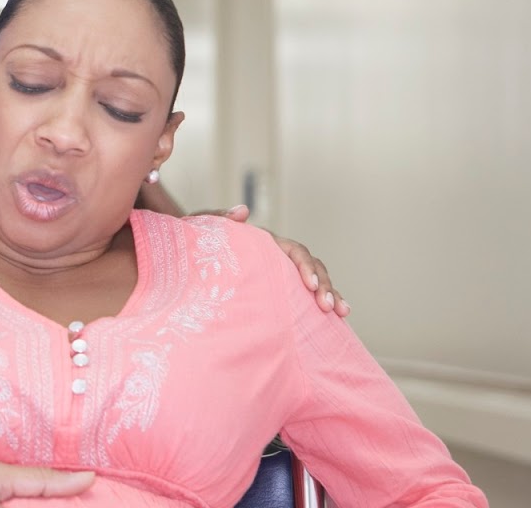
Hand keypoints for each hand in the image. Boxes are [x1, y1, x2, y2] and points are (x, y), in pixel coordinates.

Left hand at [196, 206, 348, 316]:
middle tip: (328, 307)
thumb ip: (219, 218)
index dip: (304, 266)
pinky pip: (306, 296)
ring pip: (316, 280)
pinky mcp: (281, 290)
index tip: (310, 285)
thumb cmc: (197, 244)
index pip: (294, 251)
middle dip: (324, 285)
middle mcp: (279, 257)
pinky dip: (324, 302)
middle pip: (312, 266)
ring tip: (341, 313)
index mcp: (266, 243)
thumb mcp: (203, 230)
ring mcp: (282, 273)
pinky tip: (337, 320)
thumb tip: (242, 211)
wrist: (189, 259)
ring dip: (331, 294)